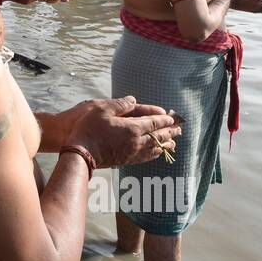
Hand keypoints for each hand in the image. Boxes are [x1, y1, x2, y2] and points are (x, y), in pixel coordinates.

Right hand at [65, 97, 179, 168]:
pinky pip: (147, 157)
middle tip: (179, 129)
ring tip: (173, 142)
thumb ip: (120, 105)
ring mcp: (132, 152)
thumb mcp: (102, 110)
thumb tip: (133, 100)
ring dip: (166, 144)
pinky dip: (155, 154)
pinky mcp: (127, 160)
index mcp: (132, 128)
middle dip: (170, 131)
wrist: (81, 154)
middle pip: (158, 136)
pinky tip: (157, 153)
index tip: (172, 117)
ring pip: (155, 148)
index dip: (164, 119)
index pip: (154, 123)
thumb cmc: (89, 129)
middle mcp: (136, 141)